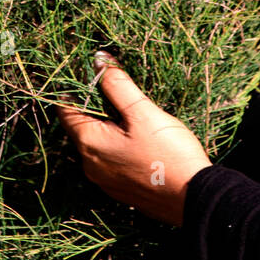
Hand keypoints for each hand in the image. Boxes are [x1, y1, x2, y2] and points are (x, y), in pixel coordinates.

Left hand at [55, 52, 211, 226]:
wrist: (194, 199)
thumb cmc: (168, 153)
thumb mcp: (143, 112)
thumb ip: (117, 85)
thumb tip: (98, 60)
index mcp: (89, 142)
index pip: (65, 108)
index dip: (75, 87)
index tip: (91, 72)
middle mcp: (89, 164)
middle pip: (80, 126)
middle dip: (93, 106)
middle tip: (115, 88)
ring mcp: (104, 181)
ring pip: (96, 145)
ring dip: (107, 127)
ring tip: (131, 113)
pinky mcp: (120, 190)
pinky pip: (110, 161)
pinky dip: (117, 146)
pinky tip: (139, 140)